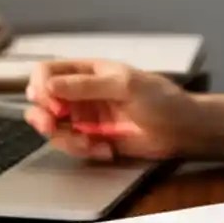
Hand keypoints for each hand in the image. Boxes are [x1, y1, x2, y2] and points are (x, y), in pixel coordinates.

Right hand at [24, 60, 201, 160]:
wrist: (182, 130)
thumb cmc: (160, 98)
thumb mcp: (124, 86)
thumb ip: (87, 86)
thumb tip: (49, 86)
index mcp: (87, 71)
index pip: (47, 72)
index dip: (41, 87)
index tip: (52, 104)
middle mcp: (80, 93)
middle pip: (41, 101)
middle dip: (42, 117)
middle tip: (52, 128)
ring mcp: (84, 118)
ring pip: (53, 128)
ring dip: (65, 140)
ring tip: (90, 145)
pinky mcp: (91, 140)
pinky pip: (72, 147)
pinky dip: (84, 152)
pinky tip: (107, 150)